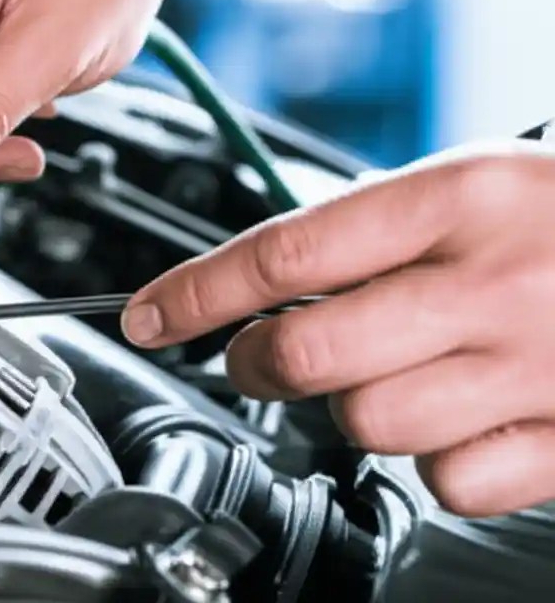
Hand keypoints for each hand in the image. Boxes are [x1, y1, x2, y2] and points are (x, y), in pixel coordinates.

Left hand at [122, 143, 554, 516]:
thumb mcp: (477, 183)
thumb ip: (372, 231)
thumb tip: (259, 287)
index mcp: (461, 199)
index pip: (283, 255)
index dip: (193, 293)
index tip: (147, 315)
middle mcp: (491, 283)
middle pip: (304, 356)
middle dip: (251, 362)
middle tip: (253, 355)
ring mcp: (533, 366)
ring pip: (365, 424)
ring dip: (351, 408)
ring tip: (392, 373)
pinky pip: (448, 480)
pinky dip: (436, 459)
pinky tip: (464, 415)